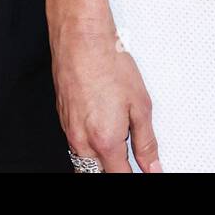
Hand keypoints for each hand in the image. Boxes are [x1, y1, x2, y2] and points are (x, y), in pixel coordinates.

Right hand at [49, 14, 161, 173]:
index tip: (144, 171)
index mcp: (105, 141)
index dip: (135, 176)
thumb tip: (152, 165)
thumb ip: (147, 142)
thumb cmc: (108, 63)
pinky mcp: (62, 117)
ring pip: (82, 162)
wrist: (82, 37)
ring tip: (114, 141)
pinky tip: (99, 126)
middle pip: (97, 173)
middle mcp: (82, 140)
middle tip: (127, 159)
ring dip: (99, 160)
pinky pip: (74, 143)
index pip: (120, 177)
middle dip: (113, 170)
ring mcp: (69, 129)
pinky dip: (87, 144)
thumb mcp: (140, 105)